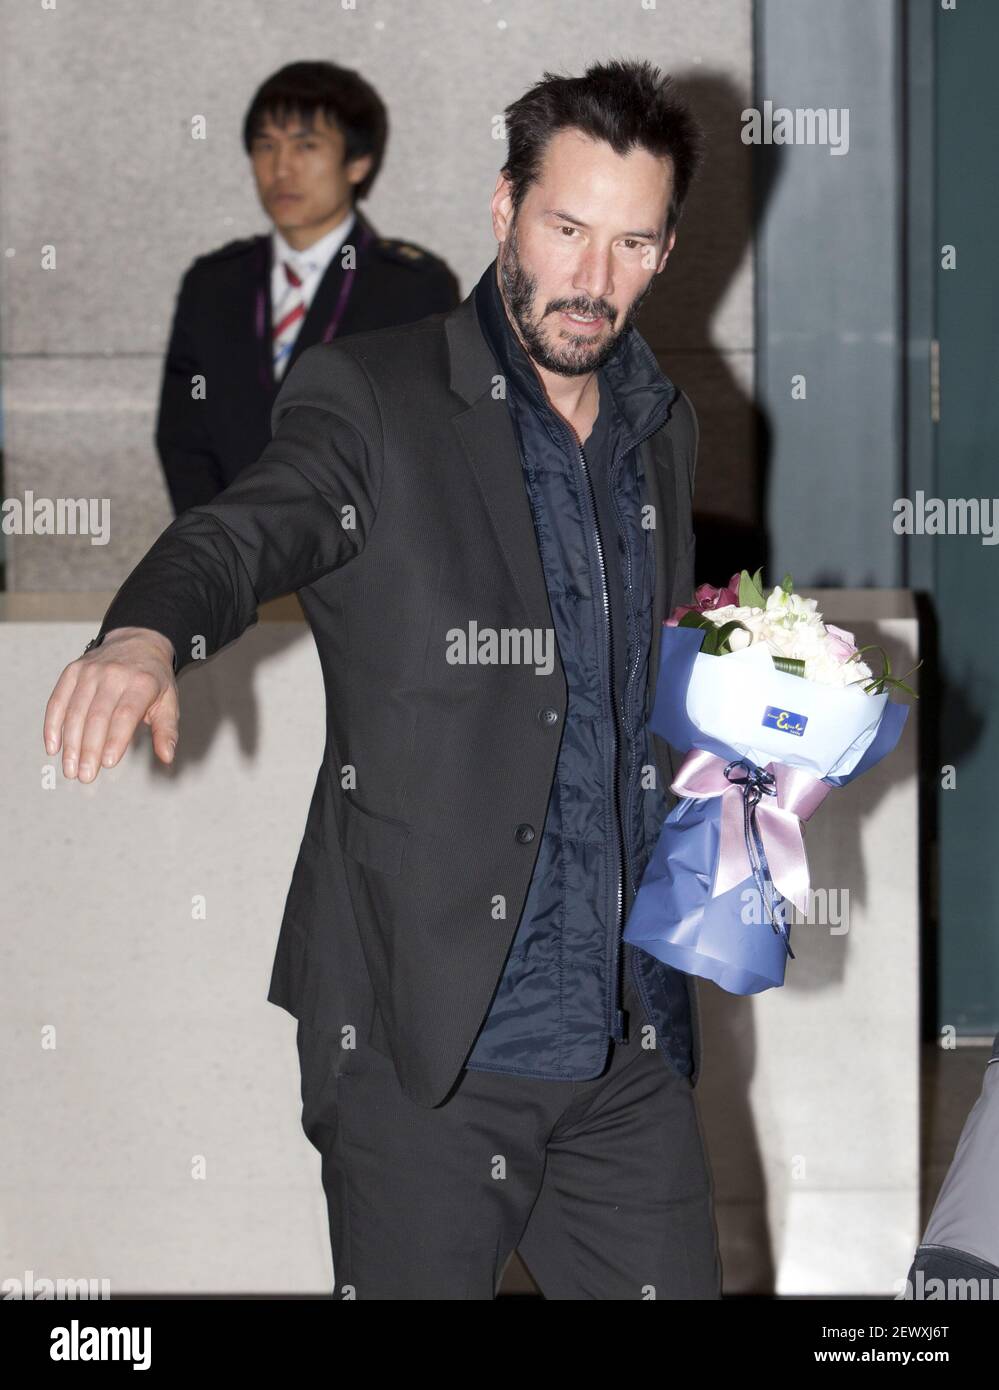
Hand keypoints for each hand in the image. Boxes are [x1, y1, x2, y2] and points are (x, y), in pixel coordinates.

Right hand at [43, 627, 179, 781]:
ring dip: (70, 743)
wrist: (138, 642)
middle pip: (97, 716)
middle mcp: (114, 675)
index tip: (108, 762)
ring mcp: (90, 671)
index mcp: (141, 683)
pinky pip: (58, 701)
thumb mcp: (168, 701)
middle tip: (85, 774)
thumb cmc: (153, 678)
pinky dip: (53, 725)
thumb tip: (167, 756)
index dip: (115, 740)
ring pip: (75, 711)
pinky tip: (53, 746)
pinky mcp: (73, 671)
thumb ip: (167, 731)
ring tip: (70, 767)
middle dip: (89, 749)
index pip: (125, 715)